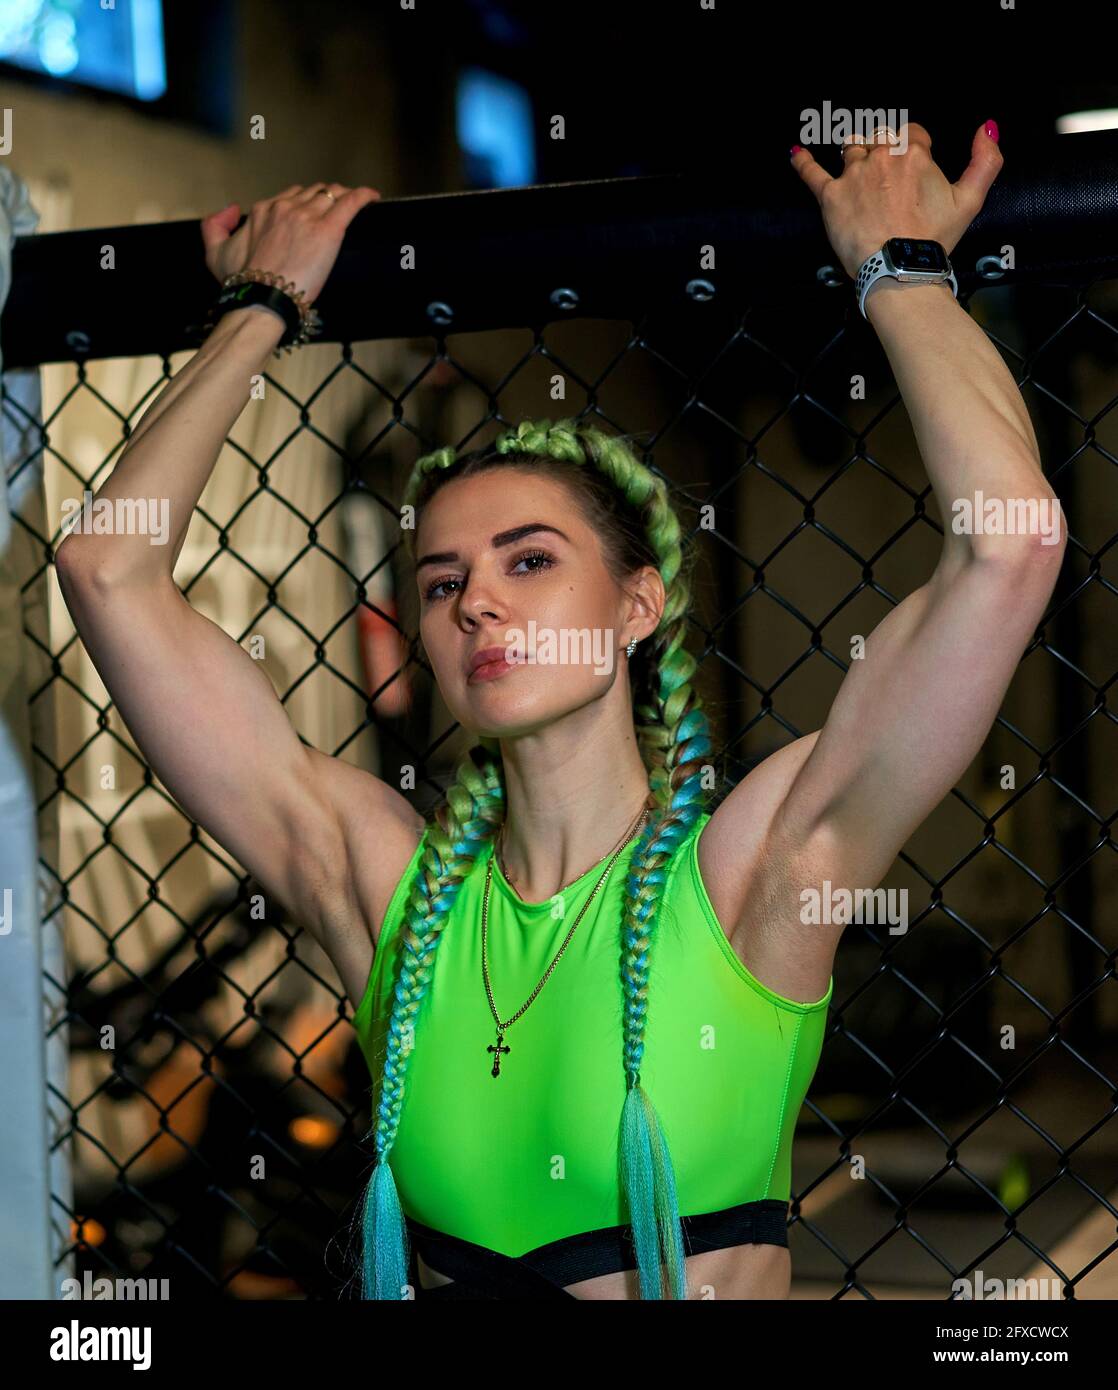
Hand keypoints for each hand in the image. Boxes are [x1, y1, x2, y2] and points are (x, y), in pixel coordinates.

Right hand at [199, 182, 381, 304]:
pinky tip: (373, 198)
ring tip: (355, 206)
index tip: (312, 213)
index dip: (303, 203)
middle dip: (325, 199)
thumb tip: (230, 209)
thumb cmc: (242, 284)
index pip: (290, 196)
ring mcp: (307, 216)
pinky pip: (351, 203)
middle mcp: (285, 207)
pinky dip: (363, 197)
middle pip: (313, 193)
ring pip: (332, 194)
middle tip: (336, 211)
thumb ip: (215, 227)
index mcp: (263, 210)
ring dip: (344, 197)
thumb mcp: (215, 254)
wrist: (261, 300)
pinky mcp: (328, 230)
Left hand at [790, 121, 1001, 279]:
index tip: (912, 164)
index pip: (910, 132)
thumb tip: (987, 127)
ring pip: (851, 149)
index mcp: (914, 154)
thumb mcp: (971, 200)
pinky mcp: (830, 196)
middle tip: (884, 173)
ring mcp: (853, 175)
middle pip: (879, 136)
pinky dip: (803, 162)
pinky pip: (812, 173)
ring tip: (855, 166)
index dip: (912, 146)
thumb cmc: (932, 239)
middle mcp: (882, 157)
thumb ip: (986, 160)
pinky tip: (796, 154)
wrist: (897, 268)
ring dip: (854, 153)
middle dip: (883, 148)